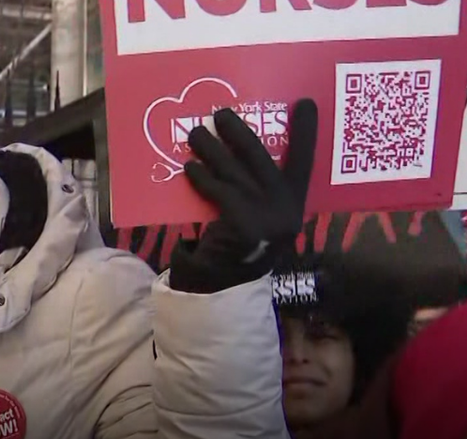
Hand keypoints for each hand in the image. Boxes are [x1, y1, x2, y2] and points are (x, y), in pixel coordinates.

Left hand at [172, 99, 317, 292]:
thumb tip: (232, 145)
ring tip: (195, 133)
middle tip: (220, 113)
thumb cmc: (243, 239)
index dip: (305, 132)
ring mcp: (265, 216)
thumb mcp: (262, 213)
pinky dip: (202, 178)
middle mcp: (286, 205)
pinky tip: (189, 167)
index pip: (305, 159)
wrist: (229, 279)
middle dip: (239, 132)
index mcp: (295, 200)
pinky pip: (218, 192)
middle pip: (261, 158)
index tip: (305, 102)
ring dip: (211, 149)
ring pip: (234, 172)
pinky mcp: (242, 224)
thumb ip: (258, 187)